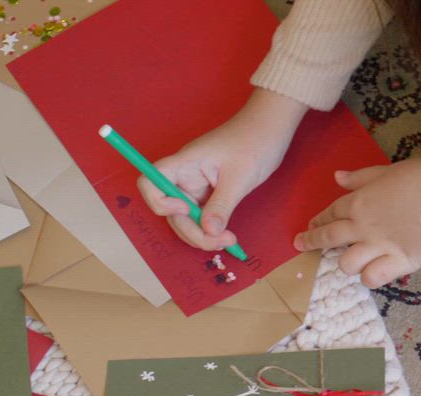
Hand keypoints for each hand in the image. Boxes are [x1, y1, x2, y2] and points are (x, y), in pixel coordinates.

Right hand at [137, 89, 307, 250]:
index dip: (160, 203)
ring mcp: (196, 186)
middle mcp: (184, 176)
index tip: (186, 210)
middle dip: (192, 231)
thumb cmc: (254, 142)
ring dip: (202, 235)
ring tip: (229, 241)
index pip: (150, 183)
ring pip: (186, 218)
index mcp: (184, 164)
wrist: (270, 128)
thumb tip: (208, 231)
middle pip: (171, 211)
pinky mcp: (209, 193)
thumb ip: (221, 205)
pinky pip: (201, 216)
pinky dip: (210, 229)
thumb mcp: (239, 177)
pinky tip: (226, 237)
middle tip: (223, 242)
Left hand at [295, 156, 420, 287]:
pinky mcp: (398, 263)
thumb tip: (337, 177)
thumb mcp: (389, 171)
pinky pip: (372, 277)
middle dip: (311, 242)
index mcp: (360, 201)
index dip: (318, 220)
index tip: (309, 225)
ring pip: (346, 263)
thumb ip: (362, 178)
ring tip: (349, 262)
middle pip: (328, 238)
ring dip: (345, 262)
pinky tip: (373, 273)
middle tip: (300, 245)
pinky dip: (369, 277)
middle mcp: (363, 226)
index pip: (330, 213)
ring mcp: (379, 247)